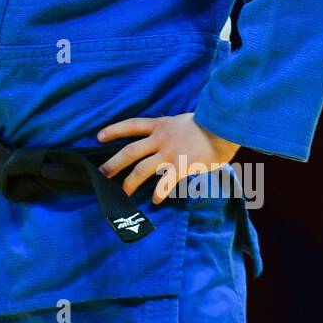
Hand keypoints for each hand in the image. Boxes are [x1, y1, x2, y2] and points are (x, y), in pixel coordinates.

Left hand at [95, 112, 239, 204]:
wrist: (223, 128)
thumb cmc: (207, 124)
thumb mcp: (181, 120)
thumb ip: (169, 130)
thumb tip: (162, 138)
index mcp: (160, 125)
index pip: (131, 125)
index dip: (114, 130)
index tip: (99, 136)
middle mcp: (160, 139)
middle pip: (129, 151)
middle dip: (113, 163)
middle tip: (101, 174)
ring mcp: (169, 153)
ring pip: (141, 170)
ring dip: (129, 183)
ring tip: (123, 194)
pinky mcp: (180, 167)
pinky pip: (164, 184)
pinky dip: (158, 194)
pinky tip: (155, 201)